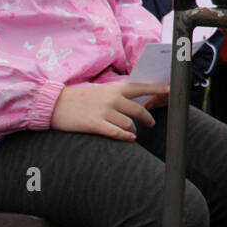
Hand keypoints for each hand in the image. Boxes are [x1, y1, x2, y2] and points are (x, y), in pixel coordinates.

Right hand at [50, 82, 168, 139]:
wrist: (56, 104)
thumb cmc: (81, 99)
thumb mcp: (101, 92)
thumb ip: (118, 96)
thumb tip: (136, 102)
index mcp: (115, 89)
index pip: (141, 87)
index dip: (157, 89)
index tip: (170, 90)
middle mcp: (112, 99)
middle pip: (138, 109)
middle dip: (147, 118)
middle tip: (151, 123)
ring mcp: (104, 112)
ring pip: (129, 123)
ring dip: (134, 129)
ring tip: (134, 132)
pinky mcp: (95, 124)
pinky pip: (116, 132)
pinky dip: (126, 136)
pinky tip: (130, 138)